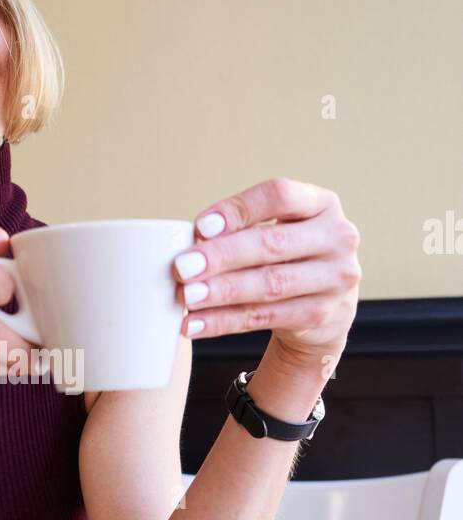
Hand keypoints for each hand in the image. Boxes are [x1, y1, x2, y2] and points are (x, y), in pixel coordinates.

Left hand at [171, 177, 360, 367]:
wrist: (325, 308)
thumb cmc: (289, 258)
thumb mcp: (278, 231)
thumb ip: (243, 229)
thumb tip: (192, 241)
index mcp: (322, 204)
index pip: (280, 196)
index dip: (238, 209)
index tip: (199, 226)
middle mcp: (337, 237)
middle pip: (272, 243)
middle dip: (221, 256)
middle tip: (182, 267)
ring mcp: (335, 278)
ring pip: (269, 284)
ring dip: (221, 292)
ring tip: (186, 297)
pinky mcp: (323, 315)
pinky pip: (265, 318)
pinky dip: (225, 321)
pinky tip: (196, 323)